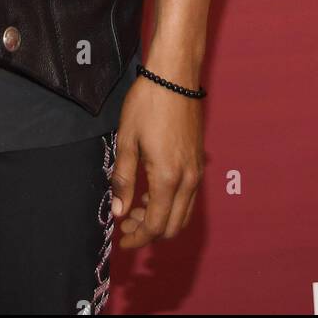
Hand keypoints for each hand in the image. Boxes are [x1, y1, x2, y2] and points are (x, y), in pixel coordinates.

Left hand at [108, 73, 204, 248]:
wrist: (174, 77)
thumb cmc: (147, 104)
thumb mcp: (126, 141)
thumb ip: (123, 180)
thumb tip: (118, 212)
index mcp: (168, 178)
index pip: (156, 225)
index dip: (138, 238)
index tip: (122, 240)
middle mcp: (188, 179)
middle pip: (173, 225)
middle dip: (149, 231)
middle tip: (125, 224)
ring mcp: (197, 170)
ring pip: (183, 212)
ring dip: (161, 218)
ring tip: (135, 208)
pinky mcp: (199, 161)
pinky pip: (188, 196)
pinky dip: (171, 204)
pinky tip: (151, 192)